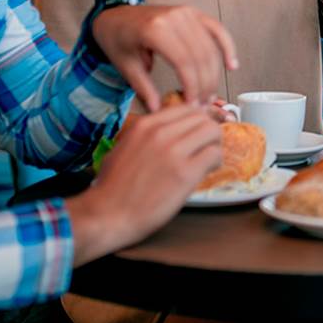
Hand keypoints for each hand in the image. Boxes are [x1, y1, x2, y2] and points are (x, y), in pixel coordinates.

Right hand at [67, 104, 221, 264]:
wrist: (106, 214)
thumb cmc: (112, 187)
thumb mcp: (124, 147)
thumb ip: (148, 134)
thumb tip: (172, 129)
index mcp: (145, 125)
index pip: (186, 108)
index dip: (198, 119)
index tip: (199, 131)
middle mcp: (160, 133)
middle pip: (202, 117)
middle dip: (209, 131)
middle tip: (206, 146)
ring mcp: (174, 151)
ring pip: (212, 131)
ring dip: (215, 144)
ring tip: (208, 158)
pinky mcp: (185, 173)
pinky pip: (214, 154)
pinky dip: (215, 161)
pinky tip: (207, 170)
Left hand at [91, 5, 237, 110]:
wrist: (114, 16)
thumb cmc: (117, 39)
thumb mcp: (126, 66)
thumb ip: (144, 88)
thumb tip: (160, 111)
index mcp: (155, 30)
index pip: (184, 63)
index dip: (192, 86)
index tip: (192, 104)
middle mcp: (174, 18)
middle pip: (201, 56)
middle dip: (205, 84)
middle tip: (203, 104)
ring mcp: (186, 12)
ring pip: (210, 48)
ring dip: (215, 73)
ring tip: (211, 94)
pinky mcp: (193, 12)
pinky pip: (217, 29)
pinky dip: (227, 47)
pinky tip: (231, 66)